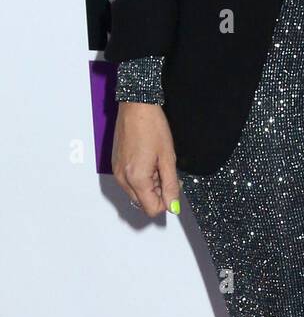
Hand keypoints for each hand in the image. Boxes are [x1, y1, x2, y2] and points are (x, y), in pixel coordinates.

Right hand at [112, 102, 181, 217]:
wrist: (136, 107)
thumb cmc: (152, 127)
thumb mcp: (168, 157)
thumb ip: (171, 184)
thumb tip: (174, 206)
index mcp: (136, 179)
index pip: (151, 209)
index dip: (166, 201)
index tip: (174, 186)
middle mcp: (123, 179)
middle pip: (142, 202)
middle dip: (158, 192)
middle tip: (167, 171)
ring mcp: (117, 172)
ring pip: (136, 193)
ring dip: (150, 185)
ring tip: (157, 162)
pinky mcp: (116, 165)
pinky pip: (129, 181)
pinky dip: (141, 177)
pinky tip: (148, 159)